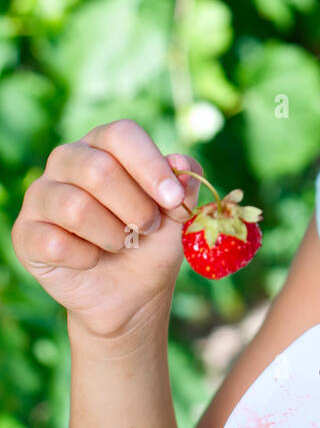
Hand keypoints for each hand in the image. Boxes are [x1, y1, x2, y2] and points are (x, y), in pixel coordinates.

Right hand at [10, 119, 202, 339]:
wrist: (130, 293)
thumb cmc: (152, 241)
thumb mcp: (179, 213)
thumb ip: (185, 184)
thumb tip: (179, 163)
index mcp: (104, 144)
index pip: (121, 134)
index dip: (150, 166)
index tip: (173, 199)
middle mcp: (67, 160)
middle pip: (98, 170)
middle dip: (135, 208)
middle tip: (148, 227)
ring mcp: (41, 194)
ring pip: (75, 207)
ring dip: (112, 235)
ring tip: (121, 243)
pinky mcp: (25, 232)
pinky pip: (55, 243)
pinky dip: (86, 258)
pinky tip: (93, 260)